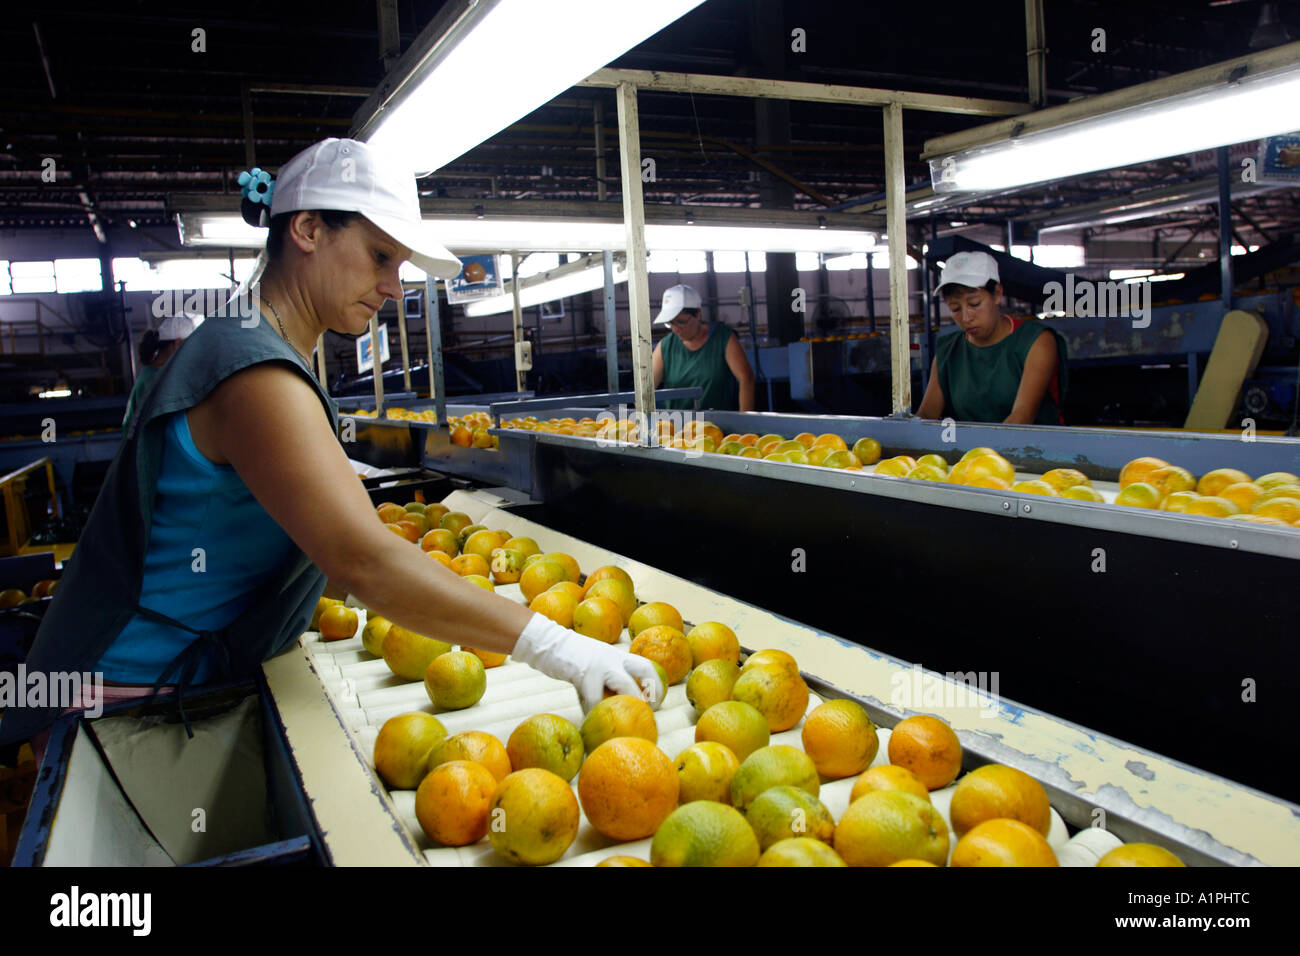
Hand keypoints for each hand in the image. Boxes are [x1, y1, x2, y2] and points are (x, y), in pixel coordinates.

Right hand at [512, 613, 665, 711]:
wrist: (548, 642)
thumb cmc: (571, 658)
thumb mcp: (596, 661)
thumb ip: (608, 676)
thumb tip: (617, 702)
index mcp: (617, 655)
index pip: (646, 666)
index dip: (657, 685)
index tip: (657, 702)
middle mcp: (613, 657)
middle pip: (644, 670)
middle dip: (650, 693)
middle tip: (647, 713)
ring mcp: (599, 664)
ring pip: (624, 684)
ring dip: (626, 704)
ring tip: (622, 722)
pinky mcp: (583, 673)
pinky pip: (593, 699)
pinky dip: (593, 712)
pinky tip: (590, 723)